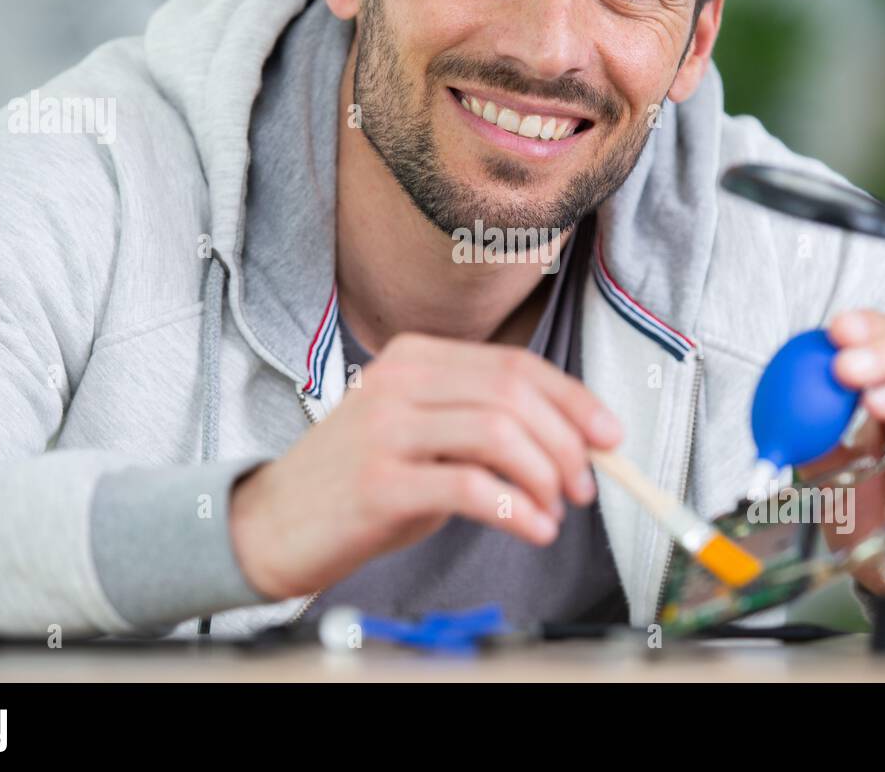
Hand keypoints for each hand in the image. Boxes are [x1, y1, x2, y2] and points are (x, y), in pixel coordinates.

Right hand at [228, 333, 621, 599]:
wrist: (274, 522)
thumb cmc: (361, 479)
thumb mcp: (423, 432)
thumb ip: (485, 425)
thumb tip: (578, 442)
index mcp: (417, 356)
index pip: (516, 365)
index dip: (573, 400)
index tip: (609, 437)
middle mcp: (399, 379)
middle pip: (513, 395)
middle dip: (566, 443)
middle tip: (583, 486)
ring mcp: (385, 427)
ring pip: (498, 433)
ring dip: (544, 476)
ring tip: (554, 511)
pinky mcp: (378, 480)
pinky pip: (470, 486)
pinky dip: (517, 508)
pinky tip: (532, 528)